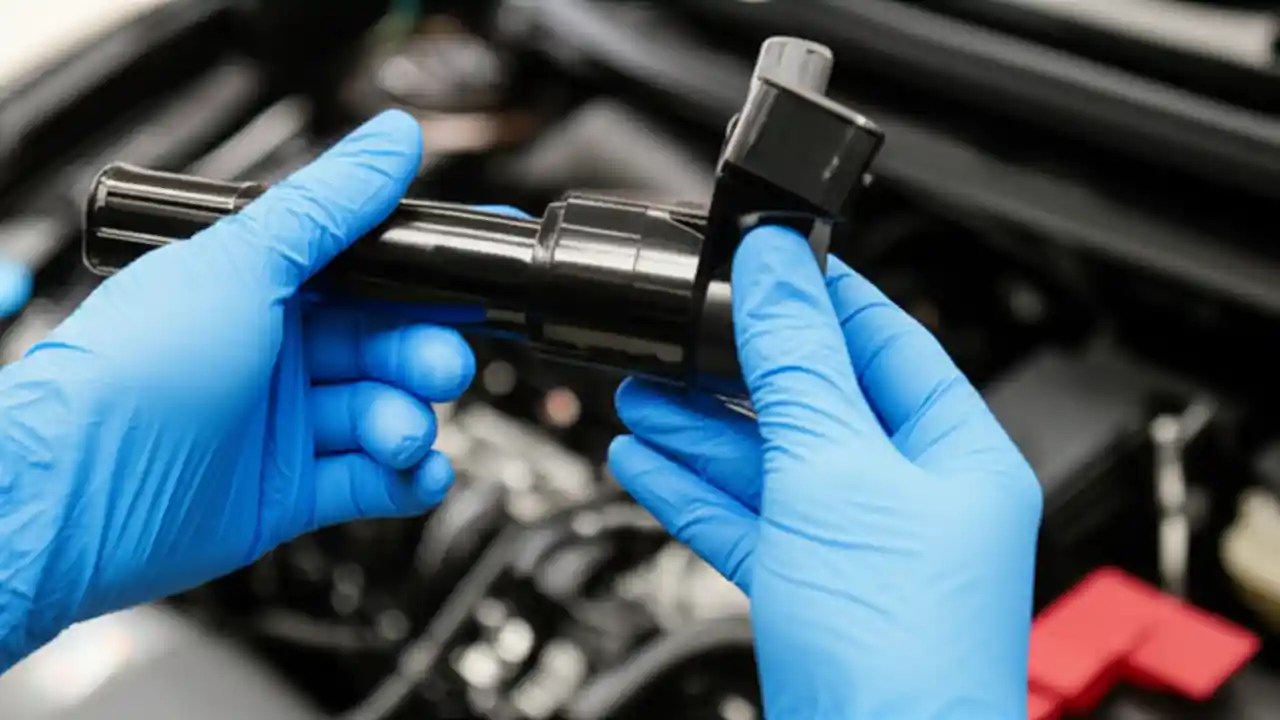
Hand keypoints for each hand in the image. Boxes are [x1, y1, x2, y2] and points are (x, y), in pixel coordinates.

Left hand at [0, 111, 473, 667]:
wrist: (75, 501)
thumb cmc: (131, 374)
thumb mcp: (241, 266)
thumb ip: (328, 208)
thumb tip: (389, 144)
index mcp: (263, 286)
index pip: (367, 269)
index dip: (427, 272)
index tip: (480, 271)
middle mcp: (274, 349)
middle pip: (387, 344)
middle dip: (424, 353)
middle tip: (438, 365)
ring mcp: (282, 423)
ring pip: (384, 413)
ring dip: (410, 421)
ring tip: (400, 432)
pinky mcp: (289, 492)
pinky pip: (371, 482)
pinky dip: (407, 479)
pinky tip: (420, 472)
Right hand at [610, 227, 1042, 716]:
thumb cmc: (897, 648)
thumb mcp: (834, 471)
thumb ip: (798, 364)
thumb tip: (774, 266)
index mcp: (956, 453)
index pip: (886, 340)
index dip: (819, 295)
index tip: (759, 259)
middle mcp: (914, 498)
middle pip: (816, 402)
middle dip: (735, 370)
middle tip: (676, 333)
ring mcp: (860, 549)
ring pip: (771, 464)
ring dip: (700, 429)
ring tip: (640, 393)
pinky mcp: (811, 594)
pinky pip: (747, 523)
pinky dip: (694, 492)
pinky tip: (645, 464)